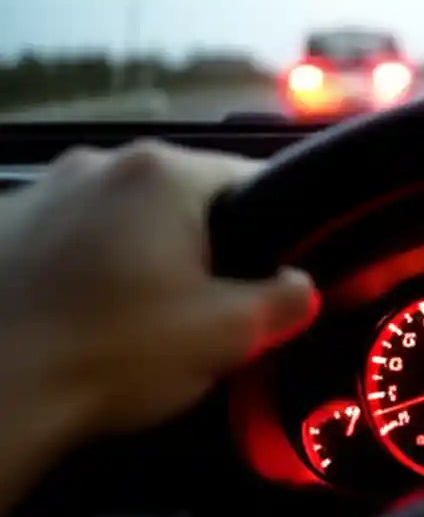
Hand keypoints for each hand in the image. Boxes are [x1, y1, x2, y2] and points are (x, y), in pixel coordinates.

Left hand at [0, 140, 317, 445]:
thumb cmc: (113, 354)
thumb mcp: (228, 336)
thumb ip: (285, 302)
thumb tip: (300, 288)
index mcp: (164, 174)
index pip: (251, 179)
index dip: (276, 229)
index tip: (274, 273)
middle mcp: (100, 162)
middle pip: (184, 198)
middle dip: (203, 246)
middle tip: (206, 309)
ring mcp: (43, 189)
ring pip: (125, 217)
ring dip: (142, 255)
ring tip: (140, 319)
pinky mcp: (2, 224)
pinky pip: (73, 235)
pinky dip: (89, 266)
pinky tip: (88, 317)